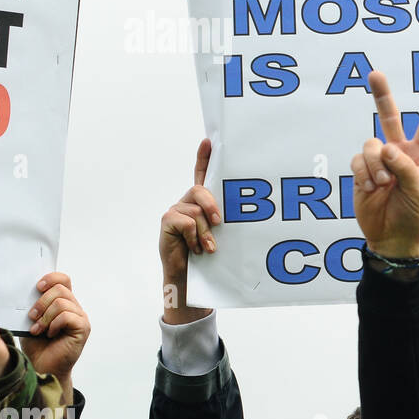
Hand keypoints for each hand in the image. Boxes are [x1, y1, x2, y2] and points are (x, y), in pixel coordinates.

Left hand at [20, 272, 89, 403]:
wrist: (41, 368)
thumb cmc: (36, 346)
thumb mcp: (31, 321)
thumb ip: (34, 305)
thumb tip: (23, 290)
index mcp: (63, 303)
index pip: (63, 279)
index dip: (51, 278)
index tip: (36, 287)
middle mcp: (74, 308)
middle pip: (61, 288)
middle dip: (41, 302)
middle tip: (32, 317)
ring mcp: (80, 318)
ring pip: (62, 302)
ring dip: (45, 316)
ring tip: (37, 329)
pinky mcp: (82, 329)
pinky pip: (67, 316)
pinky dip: (53, 324)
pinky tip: (49, 334)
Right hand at [159, 138, 219, 324]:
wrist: (190, 279)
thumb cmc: (209, 256)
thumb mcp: (222, 235)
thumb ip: (226, 222)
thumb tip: (251, 215)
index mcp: (202, 203)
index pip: (202, 174)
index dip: (204, 157)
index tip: (209, 140)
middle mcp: (188, 202)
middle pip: (201, 190)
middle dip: (213, 205)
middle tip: (220, 222)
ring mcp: (176, 210)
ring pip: (197, 211)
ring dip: (206, 233)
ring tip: (208, 248)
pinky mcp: (167, 220)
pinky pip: (187, 222)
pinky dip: (194, 237)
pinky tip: (194, 249)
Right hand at [351, 72, 418, 259]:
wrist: (391, 237)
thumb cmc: (413, 215)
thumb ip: (405, 167)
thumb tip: (385, 147)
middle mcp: (399, 153)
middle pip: (389, 118)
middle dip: (381, 95)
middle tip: (375, 74)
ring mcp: (379, 161)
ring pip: (371, 145)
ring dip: (376, 165)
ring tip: (382, 184)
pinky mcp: (362, 171)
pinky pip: (358, 160)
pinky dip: (364, 174)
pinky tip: (370, 189)